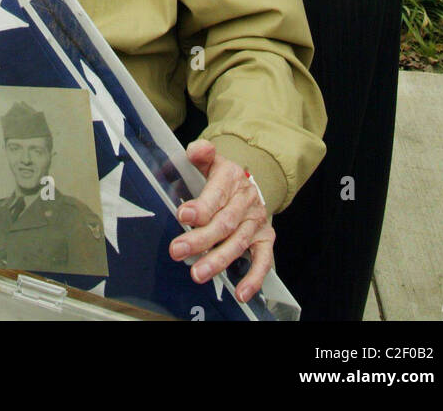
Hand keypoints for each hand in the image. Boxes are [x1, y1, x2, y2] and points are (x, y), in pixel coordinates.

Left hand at [169, 139, 274, 303]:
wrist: (254, 182)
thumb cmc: (223, 176)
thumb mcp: (211, 160)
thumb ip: (201, 152)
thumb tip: (194, 149)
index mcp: (231, 179)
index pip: (215, 195)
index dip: (200, 207)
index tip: (182, 215)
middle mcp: (246, 202)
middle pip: (223, 223)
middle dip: (200, 239)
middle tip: (178, 250)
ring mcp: (256, 222)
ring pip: (238, 244)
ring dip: (218, 261)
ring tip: (198, 274)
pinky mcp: (265, 240)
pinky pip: (263, 261)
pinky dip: (253, 278)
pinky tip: (240, 293)